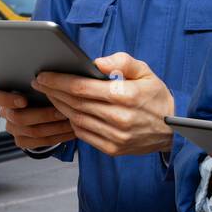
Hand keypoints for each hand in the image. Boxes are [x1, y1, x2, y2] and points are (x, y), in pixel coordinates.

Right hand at [0, 86, 74, 149]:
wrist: (40, 107)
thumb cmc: (38, 90)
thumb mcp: (34, 82)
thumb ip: (38, 80)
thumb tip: (52, 76)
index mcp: (1, 94)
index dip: (7, 100)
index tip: (23, 100)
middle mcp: (5, 113)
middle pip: (18, 117)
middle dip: (44, 115)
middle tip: (62, 111)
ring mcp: (12, 128)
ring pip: (33, 131)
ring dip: (56, 126)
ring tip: (71, 120)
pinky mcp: (22, 141)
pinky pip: (40, 142)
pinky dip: (58, 137)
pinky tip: (70, 131)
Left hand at [29, 52, 173, 156]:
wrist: (173, 130)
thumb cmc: (155, 96)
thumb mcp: (145, 71)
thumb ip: (121, 61)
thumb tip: (96, 62)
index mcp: (125, 96)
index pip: (82, 88)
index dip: (58, 81)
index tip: (43, 76)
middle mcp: (119, 118)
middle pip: (75, 103)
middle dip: (53, 92)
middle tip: (39, 83)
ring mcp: (115, 137)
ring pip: (76, 119)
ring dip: (59, 107)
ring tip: (49, 95)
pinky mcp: (113, 149)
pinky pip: (84, 134)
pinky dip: (72, 122)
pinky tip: (66, 111)